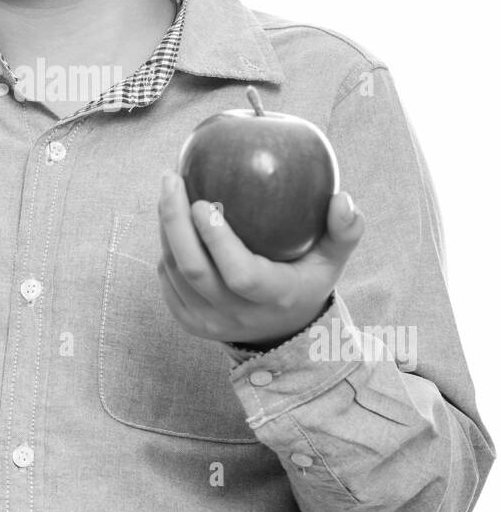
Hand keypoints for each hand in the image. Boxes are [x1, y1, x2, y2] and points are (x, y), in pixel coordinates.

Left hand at [156, 171, 364, 345]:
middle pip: (194, 270)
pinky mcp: (188, 322)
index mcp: (274, 298)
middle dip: (176, 221)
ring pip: (174, 272)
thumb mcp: (333, 261)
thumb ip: (345, 231)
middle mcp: (237, 316)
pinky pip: (167, 281)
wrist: (281, 333)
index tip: (204, 201)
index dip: (218, 241)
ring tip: (169, 187)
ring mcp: (209, 323)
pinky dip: (166, 247)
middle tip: (172, 179)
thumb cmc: (306, 281)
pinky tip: (169, 216)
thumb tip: (343, 198)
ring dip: (166, 228)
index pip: (240, 274)